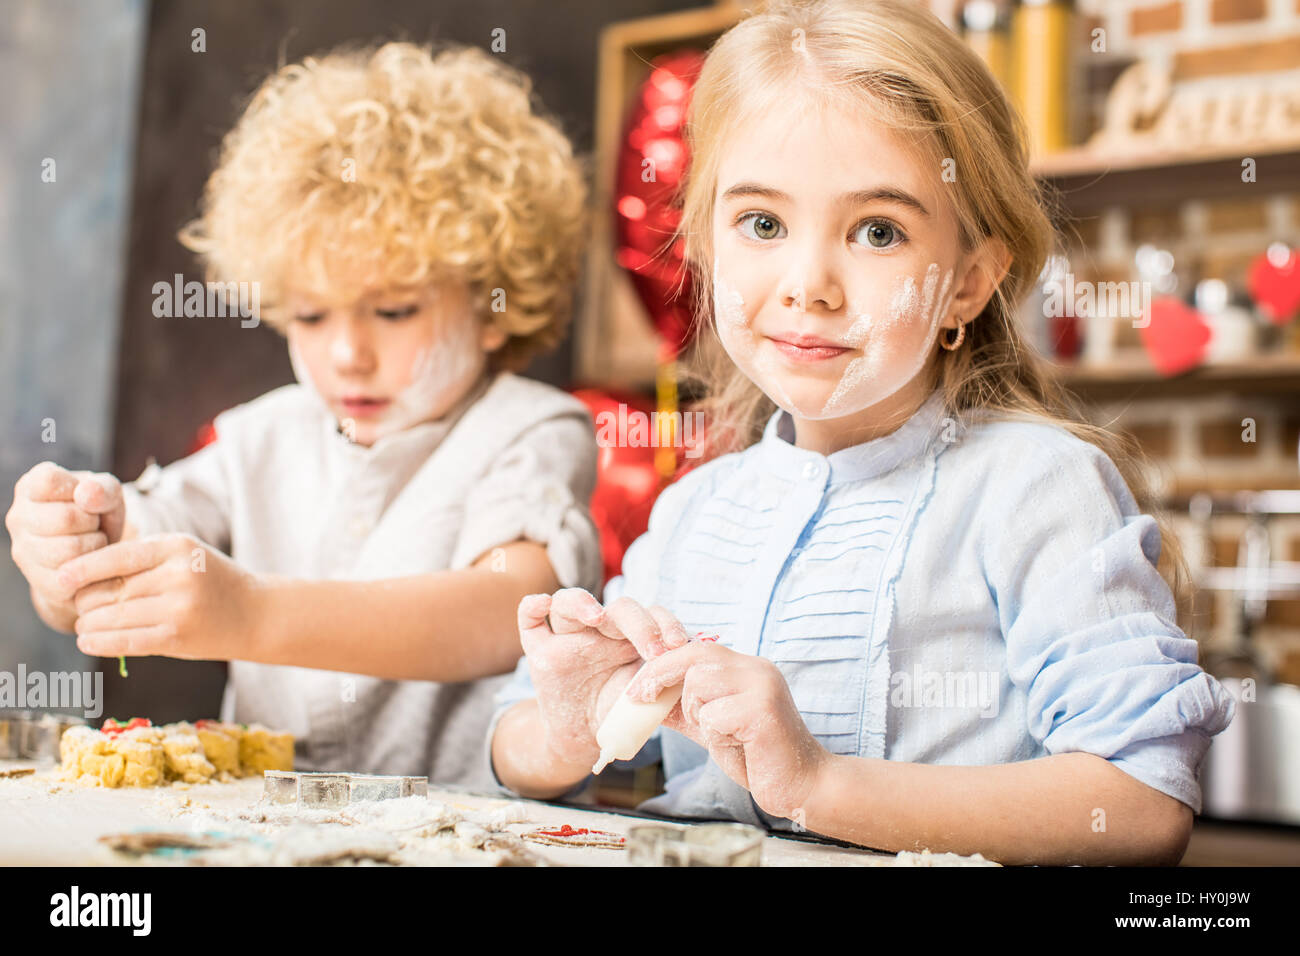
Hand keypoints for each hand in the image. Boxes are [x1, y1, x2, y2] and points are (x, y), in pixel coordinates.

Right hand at [6, 462, 125, 630]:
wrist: (97, 552)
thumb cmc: (98, 513)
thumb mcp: (108, 493)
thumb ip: (102, 488)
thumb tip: (86, 494)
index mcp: (30, 487)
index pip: (50, 482)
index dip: (79, 489)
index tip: (84, 497)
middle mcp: (18, 518)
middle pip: (65, 518)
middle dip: (93, 520)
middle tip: (95, 523)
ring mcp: (23, 551)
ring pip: (70, 549)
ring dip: (95, 544)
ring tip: (94, 539)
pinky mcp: (38, 579)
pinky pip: (72, 576)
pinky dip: (91, 567)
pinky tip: (90, 559)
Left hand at [58, 533, 260, 660]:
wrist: (256, 614)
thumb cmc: (211, 583)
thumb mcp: (183, 556)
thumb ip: (141, 561)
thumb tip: (80, 577)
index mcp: (176, 546)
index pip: (115, 556)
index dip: (82, 569)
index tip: (60, 578)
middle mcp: (177, 574)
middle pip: (109, 590)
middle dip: (85, 602)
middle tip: (81, 608)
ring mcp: (179, 607)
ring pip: (111, 617)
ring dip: (89, 625)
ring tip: (84, 627)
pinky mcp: (178, 637)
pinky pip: (125, 641)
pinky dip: (100, 642)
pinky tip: (89, 641)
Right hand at [517, 588, 689, 769]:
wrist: (587, 737)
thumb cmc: (621, 712)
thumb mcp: (650, 697)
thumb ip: (667, 677)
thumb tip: (695, 658)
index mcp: (631, 635)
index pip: (650, 614)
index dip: (666, 625)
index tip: (678, 646)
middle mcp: (600, 630)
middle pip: (618, 608)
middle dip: (640, 624)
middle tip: (654, 649)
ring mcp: (568, 637)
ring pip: (569, 602)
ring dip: (583, 603)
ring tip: (597, 617)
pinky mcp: (540, 652)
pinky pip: (529, 621)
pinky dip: (532, 606)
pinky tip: (540, 604)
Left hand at [626, 641, 830, 820]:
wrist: (804, 785)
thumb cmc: (757, 756)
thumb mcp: (714, 726)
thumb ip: (686, 709)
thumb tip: (644, 698)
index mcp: (748, 668)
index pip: (696, 649)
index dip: (662, 664)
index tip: (637, 687)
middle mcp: (757, 669)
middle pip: (695, 657)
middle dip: (661, 676)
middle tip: (640, 698)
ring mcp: (762, 687)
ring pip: (699, 685)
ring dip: (698, 715)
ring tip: (722, 734)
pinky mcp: (762, 712)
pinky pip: (714, 716)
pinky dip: (715, 736)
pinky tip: (739, 746)